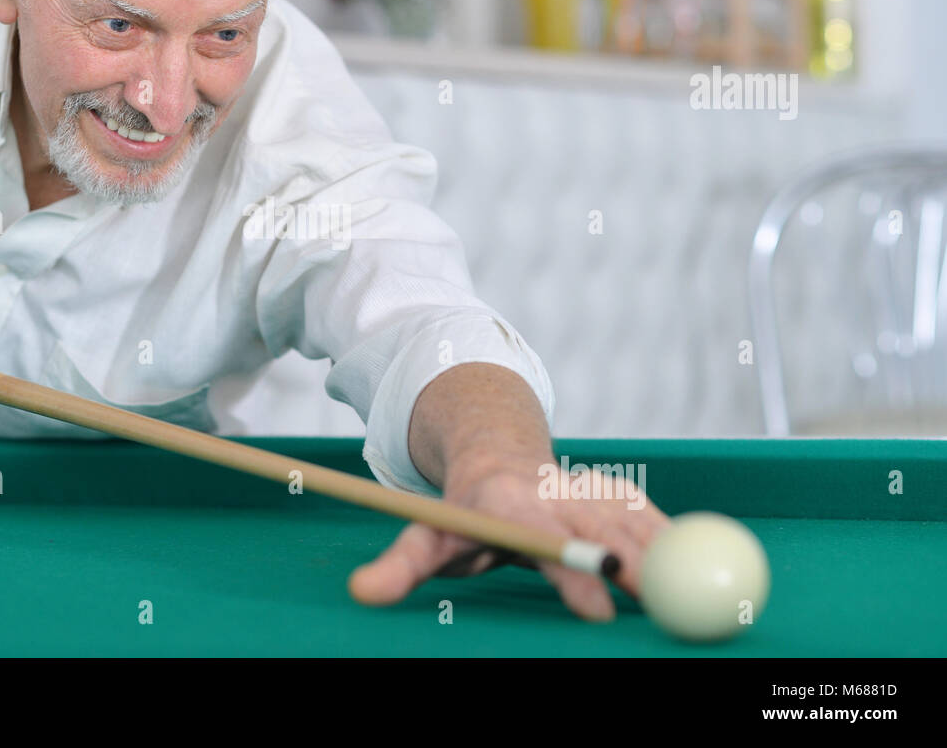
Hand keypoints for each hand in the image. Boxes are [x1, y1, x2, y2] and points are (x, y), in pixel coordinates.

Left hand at [348, 447, 669, 619]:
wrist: (496, 457)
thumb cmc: (465, 512)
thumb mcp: (427, 537)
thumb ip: (401, 568)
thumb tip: (360, 592)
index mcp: (508, 505)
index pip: (542, 540)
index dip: (572, 570)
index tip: (600, 604)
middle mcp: (554, 493)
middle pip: (600, 529)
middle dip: (635, 563)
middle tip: (664, 601)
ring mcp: (587, 489)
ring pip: (633, 517)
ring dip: (666, 550)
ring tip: (699, 587)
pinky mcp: (614, 490)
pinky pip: (651, 513)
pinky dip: (676, 535)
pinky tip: (702, 561)